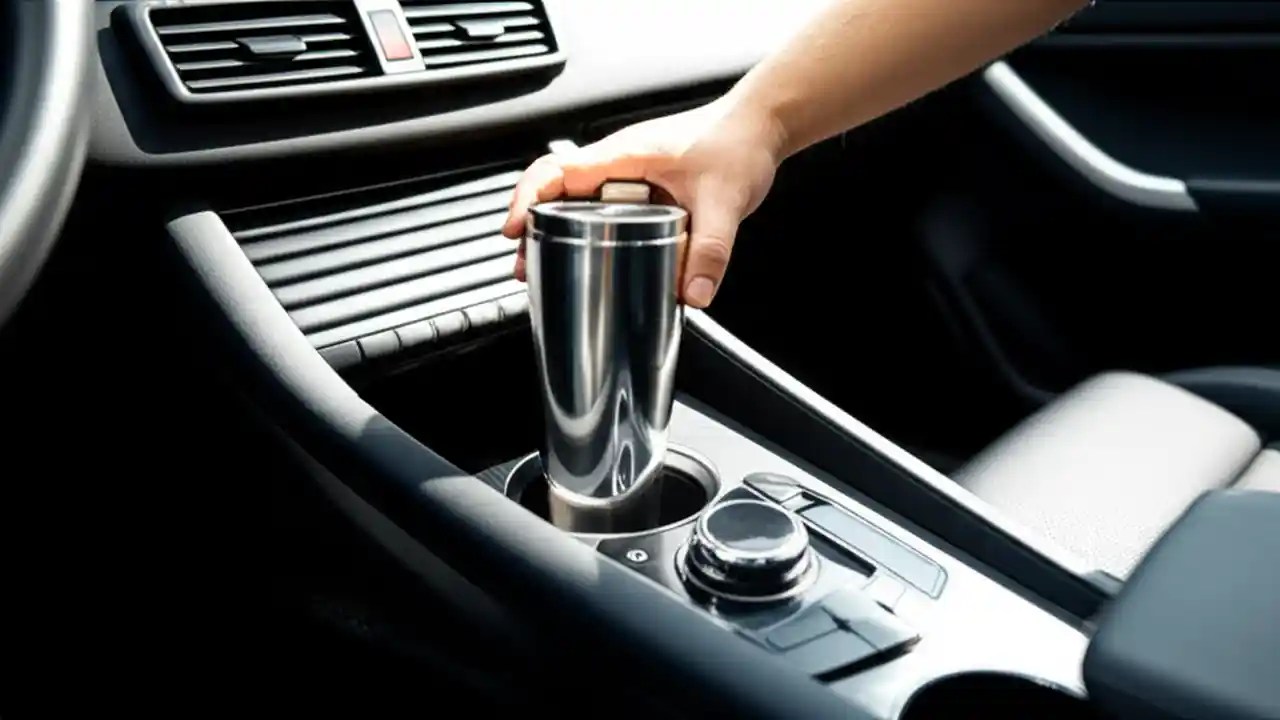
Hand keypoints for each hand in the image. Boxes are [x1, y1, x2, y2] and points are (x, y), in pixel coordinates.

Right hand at [501, 98, 783, 307]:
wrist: (759, 128)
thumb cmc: (737, 141)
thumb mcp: (725, 200)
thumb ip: (710, 250)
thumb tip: (693, 293)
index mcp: (624, 155)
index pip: (556, 170)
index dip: (526, 199)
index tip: (512, 229)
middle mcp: (618, 164)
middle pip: (556, 192)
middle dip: (533, 228)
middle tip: (524, 265)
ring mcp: (628, 177)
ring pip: (577, 203)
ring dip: (558, 232)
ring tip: (546, 268)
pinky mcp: (642, 191)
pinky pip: (604, 212)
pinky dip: (589, 233)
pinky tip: (592, 259)